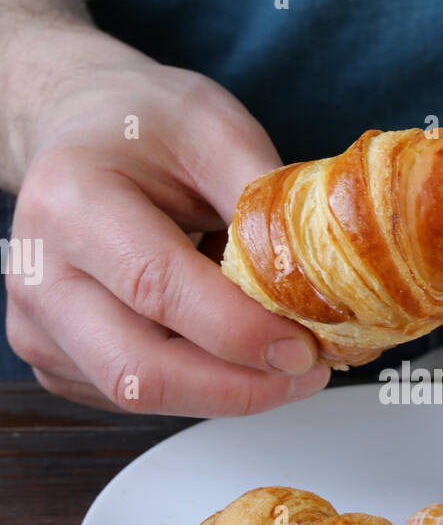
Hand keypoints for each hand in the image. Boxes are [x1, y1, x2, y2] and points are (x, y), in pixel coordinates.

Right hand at [4, 27, 329, 412]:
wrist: (79, 131)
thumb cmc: (144, 126)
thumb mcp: (217, 130)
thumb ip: (263, 204)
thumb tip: (322, 283)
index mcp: (72, 200)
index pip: (158, 288)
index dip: (238, 331)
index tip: (306, 346)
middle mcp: (38, 272)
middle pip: (140, 372)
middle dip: (239, 387)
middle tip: (310, 369)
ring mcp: (39, 325)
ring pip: (141, 396)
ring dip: (226, 389)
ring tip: (282, 353)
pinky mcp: (54, 359)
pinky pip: (134, 397)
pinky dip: (197, 384)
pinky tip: (229, 348)